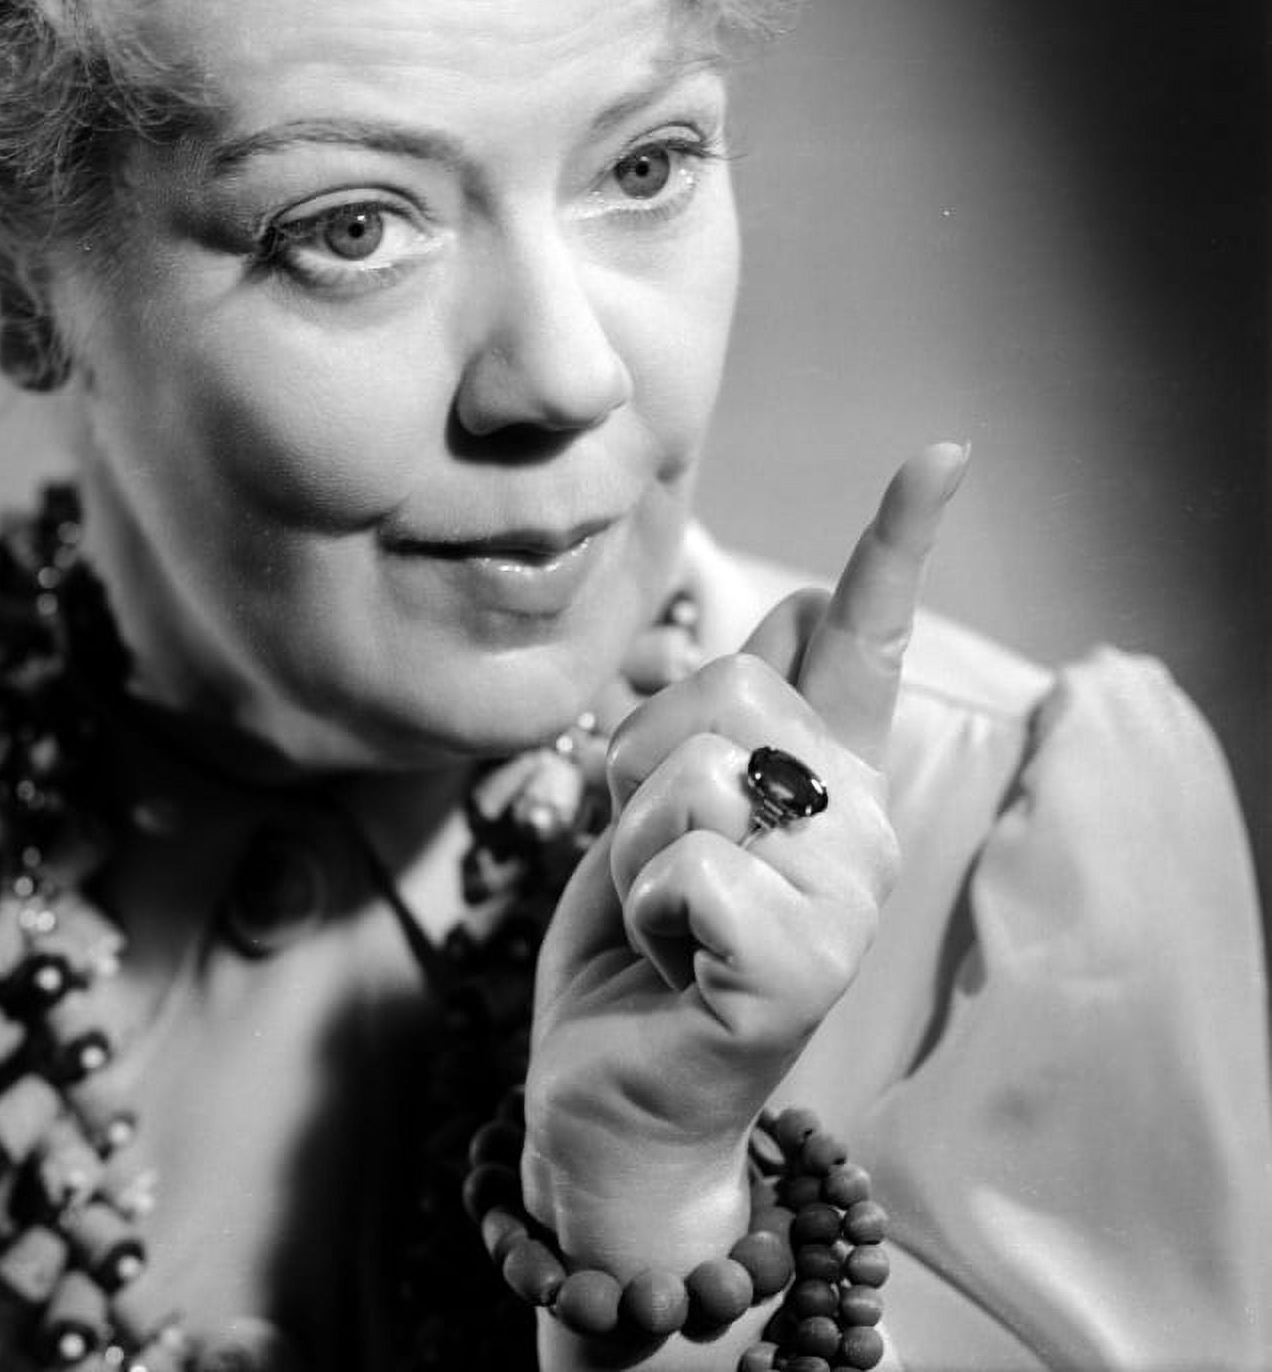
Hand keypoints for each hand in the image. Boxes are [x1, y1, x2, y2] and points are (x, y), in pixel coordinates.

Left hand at [522, 442, 967, 1277]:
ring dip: (631, 846)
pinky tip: (670, 969)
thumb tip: (795, 606)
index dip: (898, 541)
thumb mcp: (673, 806)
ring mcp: (842, 899)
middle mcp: (858, 825)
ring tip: (662, 921)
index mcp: (828, 776)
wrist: (612, 1102)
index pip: (866, 639)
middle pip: (732, 686)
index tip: (943, 453)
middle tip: (656, 861)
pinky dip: (639, 910)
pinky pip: (683, 862)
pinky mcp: (801, 968)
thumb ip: (740, 719)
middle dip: (645, 763)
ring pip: (696, 774)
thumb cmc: (639, 947)